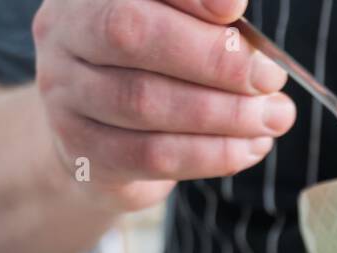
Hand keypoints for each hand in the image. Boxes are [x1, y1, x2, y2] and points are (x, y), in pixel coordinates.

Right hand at [31, 0, 294, 211]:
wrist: (101, 142)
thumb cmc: (153, 70)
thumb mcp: (177, 31)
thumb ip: (206, 25)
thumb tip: (256, 49)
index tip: (235, 9)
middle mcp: (63, 33)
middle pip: (131, 34)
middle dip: (212, 57)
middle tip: (270, 77)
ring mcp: (65, 94)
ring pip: (145, 101)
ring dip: (224, 113)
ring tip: (273, 117)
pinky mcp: (84, 152)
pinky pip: (152, 155)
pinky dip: (211, 154)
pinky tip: (250, 148)